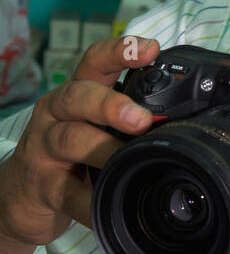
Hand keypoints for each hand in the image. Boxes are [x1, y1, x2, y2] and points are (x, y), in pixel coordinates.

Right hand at [0, 35, 158, 247]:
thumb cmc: (67, 153)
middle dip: (110, 104)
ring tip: (126, 159)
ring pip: (70, 139)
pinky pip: (68, 192)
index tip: (151, 49)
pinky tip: (107, 205)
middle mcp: (56, 114)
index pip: (94, 61)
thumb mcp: (92, 125)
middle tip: (140, 119)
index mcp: (76, 94)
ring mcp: (44, 148)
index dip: (120, 51)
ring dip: (102, 149)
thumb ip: (127, 117)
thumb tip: (184, 120)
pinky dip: (90, 201)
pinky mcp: (42, 185)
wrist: (20, 194)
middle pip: (78, 96)